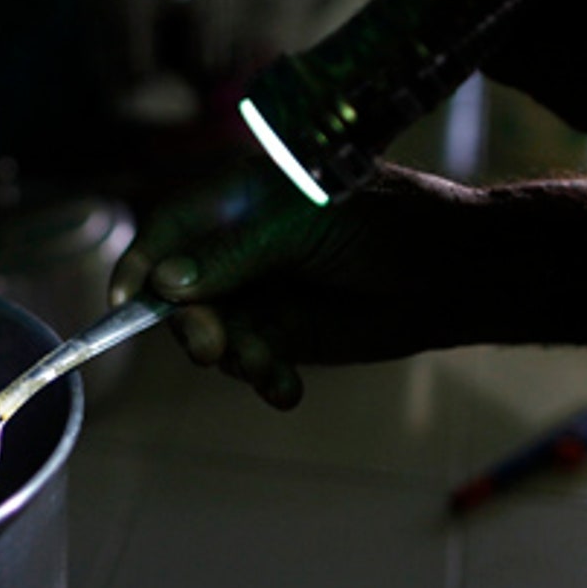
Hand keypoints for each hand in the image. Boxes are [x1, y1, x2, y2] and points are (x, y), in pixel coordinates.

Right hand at [109, 158, 480, 407]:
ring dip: (234, 356)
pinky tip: (286, 389)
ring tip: (268, 368)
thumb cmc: (389, 224)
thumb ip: (235, 251)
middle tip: (213, 349)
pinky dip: (262, 378)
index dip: (142, 264)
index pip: (171, 227)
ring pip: (212, 333)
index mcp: (240, 198)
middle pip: (180, 291)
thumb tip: (166, 282)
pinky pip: (249, 363)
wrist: (457, 274)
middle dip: (192, 324)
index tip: (129, 304)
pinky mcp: (284, 335)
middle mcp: (240, 246)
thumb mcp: (307, 224)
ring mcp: (260, 291)